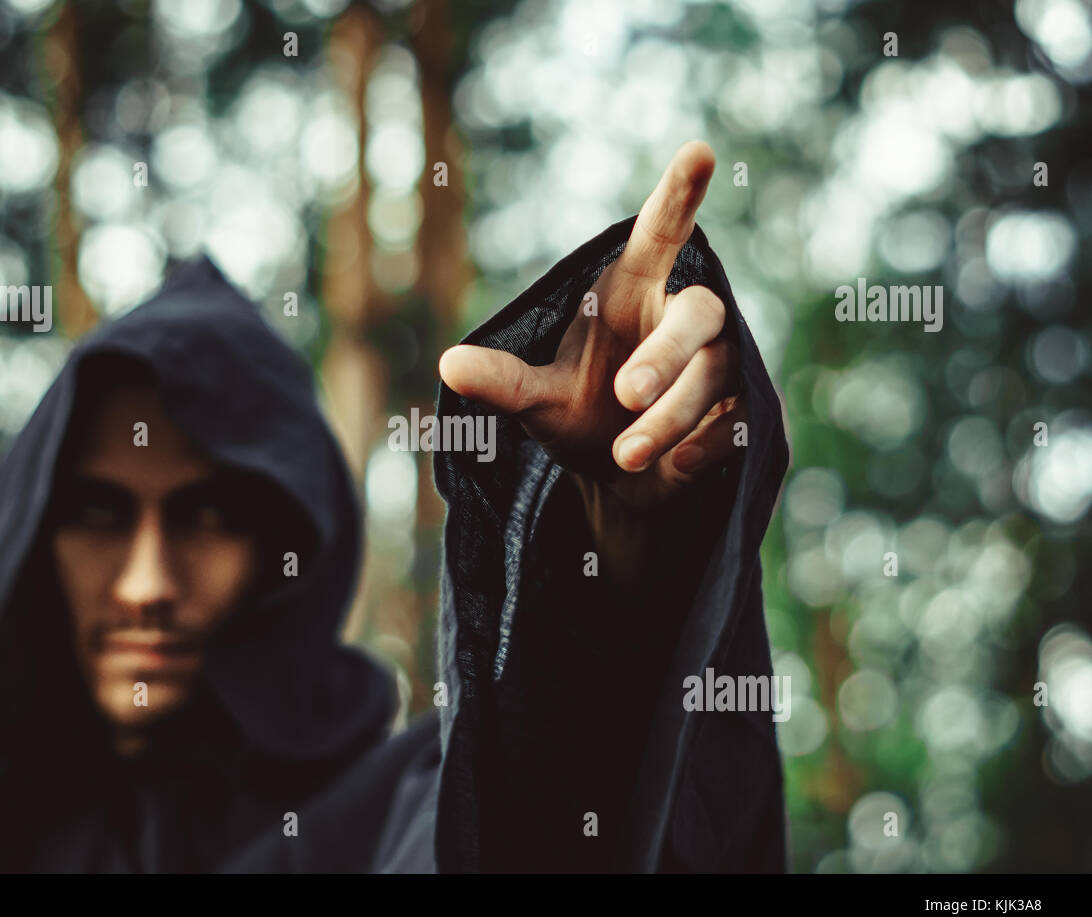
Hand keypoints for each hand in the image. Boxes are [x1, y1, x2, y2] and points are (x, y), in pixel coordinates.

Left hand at [438, 141, 744, 516]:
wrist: (625, 485)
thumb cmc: (582, 420)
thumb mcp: (537, 403)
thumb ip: (503, 382)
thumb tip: (449, 365)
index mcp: (634, 297)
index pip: (660, 238)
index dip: (678, 197)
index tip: (698, 150)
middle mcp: (683, 319)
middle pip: (699, 312)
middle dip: (664, 356)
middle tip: (623, 396)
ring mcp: (723, 363)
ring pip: (714, 374)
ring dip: (668, 419)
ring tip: (623, 456)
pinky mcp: (748, 411)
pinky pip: (739, 420)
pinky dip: (701, 447)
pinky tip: (672, 468)